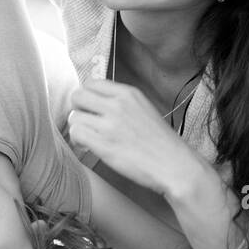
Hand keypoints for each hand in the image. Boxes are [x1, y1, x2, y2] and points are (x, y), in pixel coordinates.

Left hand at [67, 79, 203, 196]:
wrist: (175, 165)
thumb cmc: (160, 142)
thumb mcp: (143, 108)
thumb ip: (120, 102)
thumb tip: (94, 101)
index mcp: (128, 93)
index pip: (91, 83)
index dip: (86, 97)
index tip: (90, 108)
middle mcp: (117, 105)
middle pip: (77, 96)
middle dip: (78, 110)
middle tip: (86, 123)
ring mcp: (110, 124)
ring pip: (74, 116)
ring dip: (77, 128)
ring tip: (88, 138)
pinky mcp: (104, 144)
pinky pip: (76, 134)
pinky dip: (77, 141)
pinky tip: (87, 147)